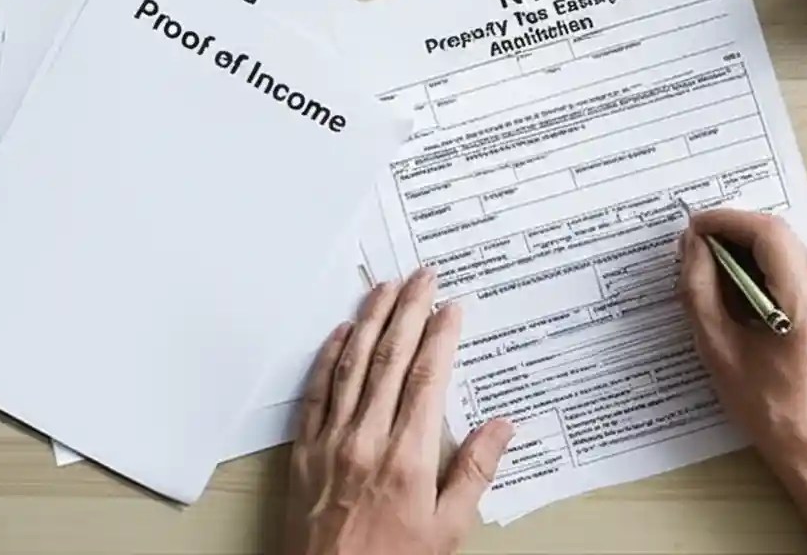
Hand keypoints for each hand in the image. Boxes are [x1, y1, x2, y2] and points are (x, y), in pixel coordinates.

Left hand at [283, 268, 514, 554]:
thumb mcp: (448, 530)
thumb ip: (474, 473)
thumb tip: (503, 427)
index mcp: (406, 457)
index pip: (428, 377)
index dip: (441, 335)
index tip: (452, 307)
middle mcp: (365, 439)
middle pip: (390, 358)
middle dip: (408, 311)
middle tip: (422, 277)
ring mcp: (330, 443)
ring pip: (351, 365)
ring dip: (369, 321)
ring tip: (383, 288)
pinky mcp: (304, 453)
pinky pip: (315, 393)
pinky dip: (327, 358)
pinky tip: (339, 334)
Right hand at [677, 208, 806, 468]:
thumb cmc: (767, 409)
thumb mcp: (719, 350)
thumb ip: (700, 290)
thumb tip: (692, 246)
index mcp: (805, 302)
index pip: (768, 233)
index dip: (727, 221)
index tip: (693, 228)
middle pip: (781, 237)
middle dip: (736, 233)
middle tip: (695, 249)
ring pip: (791, 251)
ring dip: (752, 251)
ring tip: (713, 271)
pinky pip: (801, 272)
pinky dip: (769, 269)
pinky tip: (742, 293)